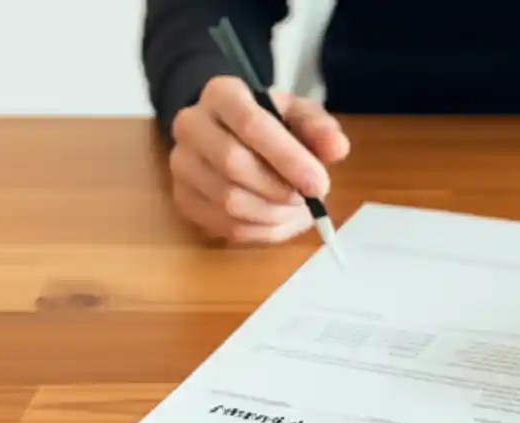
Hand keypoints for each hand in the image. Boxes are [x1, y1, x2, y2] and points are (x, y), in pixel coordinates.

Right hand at [169, 76, 350, 243]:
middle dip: (280, 189)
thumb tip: (337, 148)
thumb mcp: (298, 115)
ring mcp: (182, 165)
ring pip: (228, 201)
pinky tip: (279, 221)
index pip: (251, 124)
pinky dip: (261, 232)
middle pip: (234, 164)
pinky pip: (224, 226)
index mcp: (221, 94)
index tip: (319, 183)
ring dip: (273, 214)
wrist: (228, 133)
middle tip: (309, 199)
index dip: (288, 158)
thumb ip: (319, 128)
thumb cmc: (270, 124)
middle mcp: (191, 126)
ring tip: (297, 210)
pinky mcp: (183, 198)